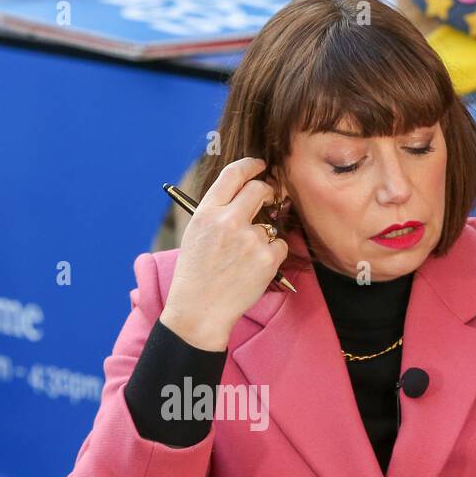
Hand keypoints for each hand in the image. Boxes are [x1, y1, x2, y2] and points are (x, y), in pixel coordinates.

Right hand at [160, 157, 288, 350]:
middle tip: (269, 198)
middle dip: (267, 191)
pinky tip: (254, 269)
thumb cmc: (195, 275)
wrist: (199, 311)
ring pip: (270, 225)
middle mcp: (228, 221)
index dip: (251, 165)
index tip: (260, 165)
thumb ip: (217, 212)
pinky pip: (280, 246)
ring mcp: (249, 240)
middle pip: (259, 189)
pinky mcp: (266, 259)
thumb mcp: (195, 234)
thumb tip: (246, 193)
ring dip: (264, 237)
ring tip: (243, 260)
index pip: (233, 174)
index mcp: (206, 212)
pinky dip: (272, 256)